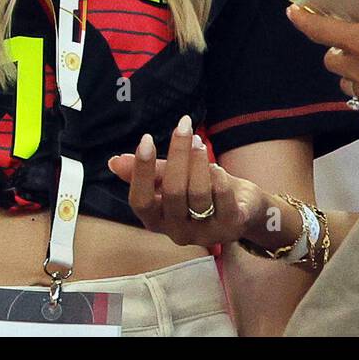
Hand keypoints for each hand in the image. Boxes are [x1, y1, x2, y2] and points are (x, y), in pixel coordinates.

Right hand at [108, 118, 264, 248]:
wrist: (244, 209)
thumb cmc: (204, 191)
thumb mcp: (174, 179)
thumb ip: (150, 173)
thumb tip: (114, 162)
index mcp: (157, 220)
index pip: (141, 201)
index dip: (141, 171)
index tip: (146, 138)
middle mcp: (177, 232)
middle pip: (172, 193)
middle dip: (178, 155)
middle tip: (184, 126)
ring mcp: (204, 232)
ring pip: (198, 196)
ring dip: (198, 164)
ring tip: (200, 142)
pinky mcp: (229, 227)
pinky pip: (223, 203)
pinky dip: (219, 182)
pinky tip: (217, 167)